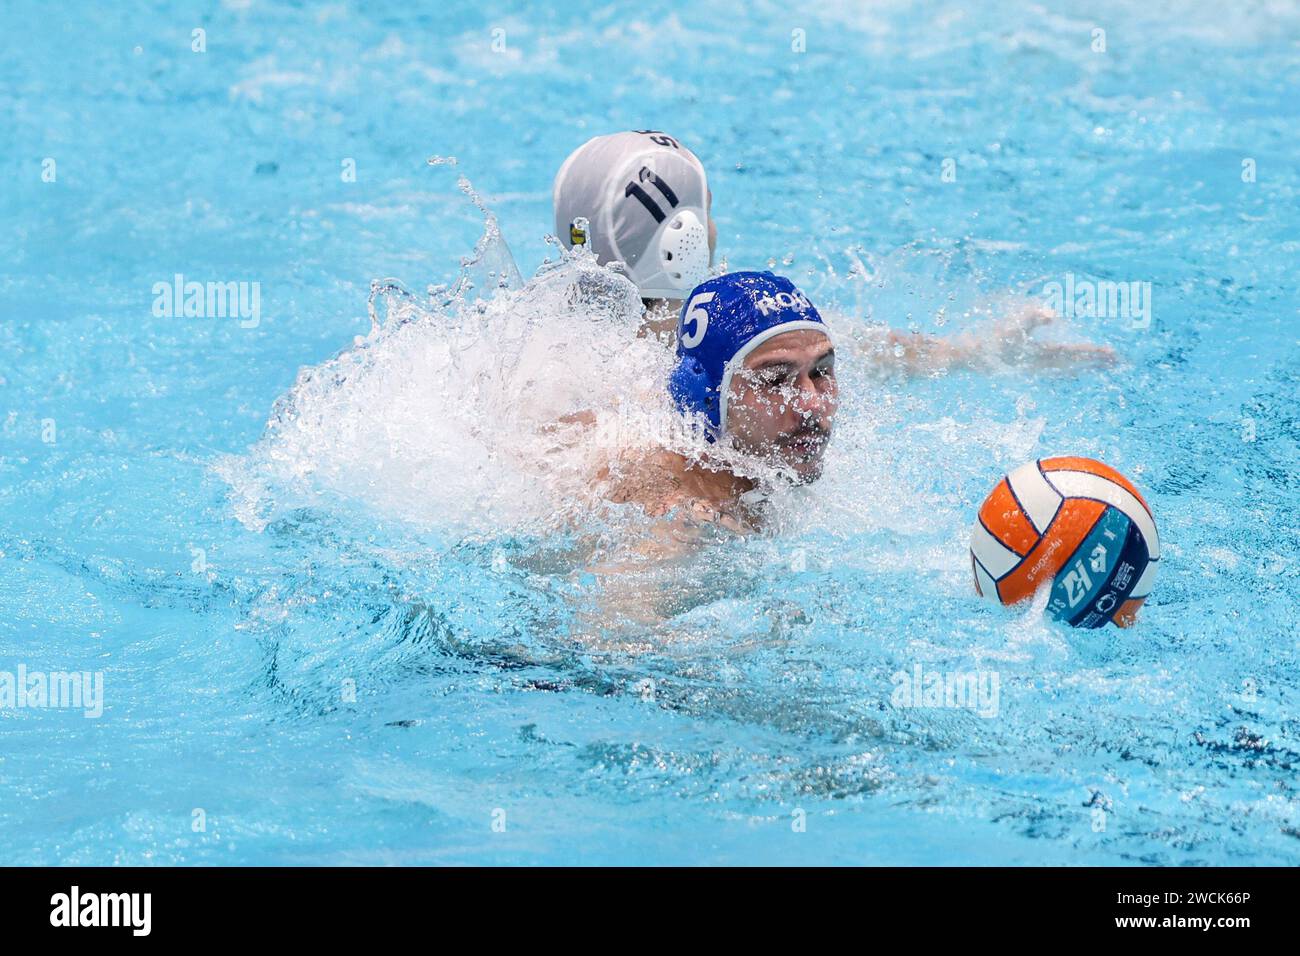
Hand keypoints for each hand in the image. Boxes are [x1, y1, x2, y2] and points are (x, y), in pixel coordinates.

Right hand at [989, 304, 1117, 369]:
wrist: (968, 359)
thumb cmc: (989, 341)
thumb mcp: (1010, 327)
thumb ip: (1032, 319)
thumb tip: (1052, 314)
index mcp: (1042, 353)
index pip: (1074, 353)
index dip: (1094, 353)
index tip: (1113, 354)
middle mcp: (1041, 364)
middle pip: (1075, 364)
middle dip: (1096, 362)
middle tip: (1119, 363)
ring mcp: (1034, 368)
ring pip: (1067, 369)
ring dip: (1085, 367)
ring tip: (1101, 368)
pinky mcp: (1026, 368)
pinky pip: (1054, 371)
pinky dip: (1067, 370)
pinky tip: (1070, 371)